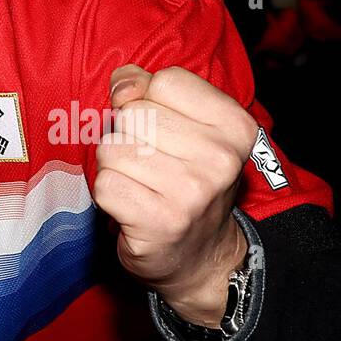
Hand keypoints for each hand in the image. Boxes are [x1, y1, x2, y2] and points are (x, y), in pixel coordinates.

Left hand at [93, 64, 255, 325]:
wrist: (200, 258)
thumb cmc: (185, 180)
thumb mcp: (182, 125)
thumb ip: (148, 89)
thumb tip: (123, 83)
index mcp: (235, 126)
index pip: (165, 81)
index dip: (149, 101)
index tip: (163, 130)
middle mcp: (220, 158)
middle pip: (133, 114)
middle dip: (129, 136)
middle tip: (152, 165)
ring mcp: (192, 192)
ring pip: (112, 147)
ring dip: (115, 167)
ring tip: (142, 185)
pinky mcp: (160, 222)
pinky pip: (104, 184)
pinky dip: (109, 195)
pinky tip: (132, 207)